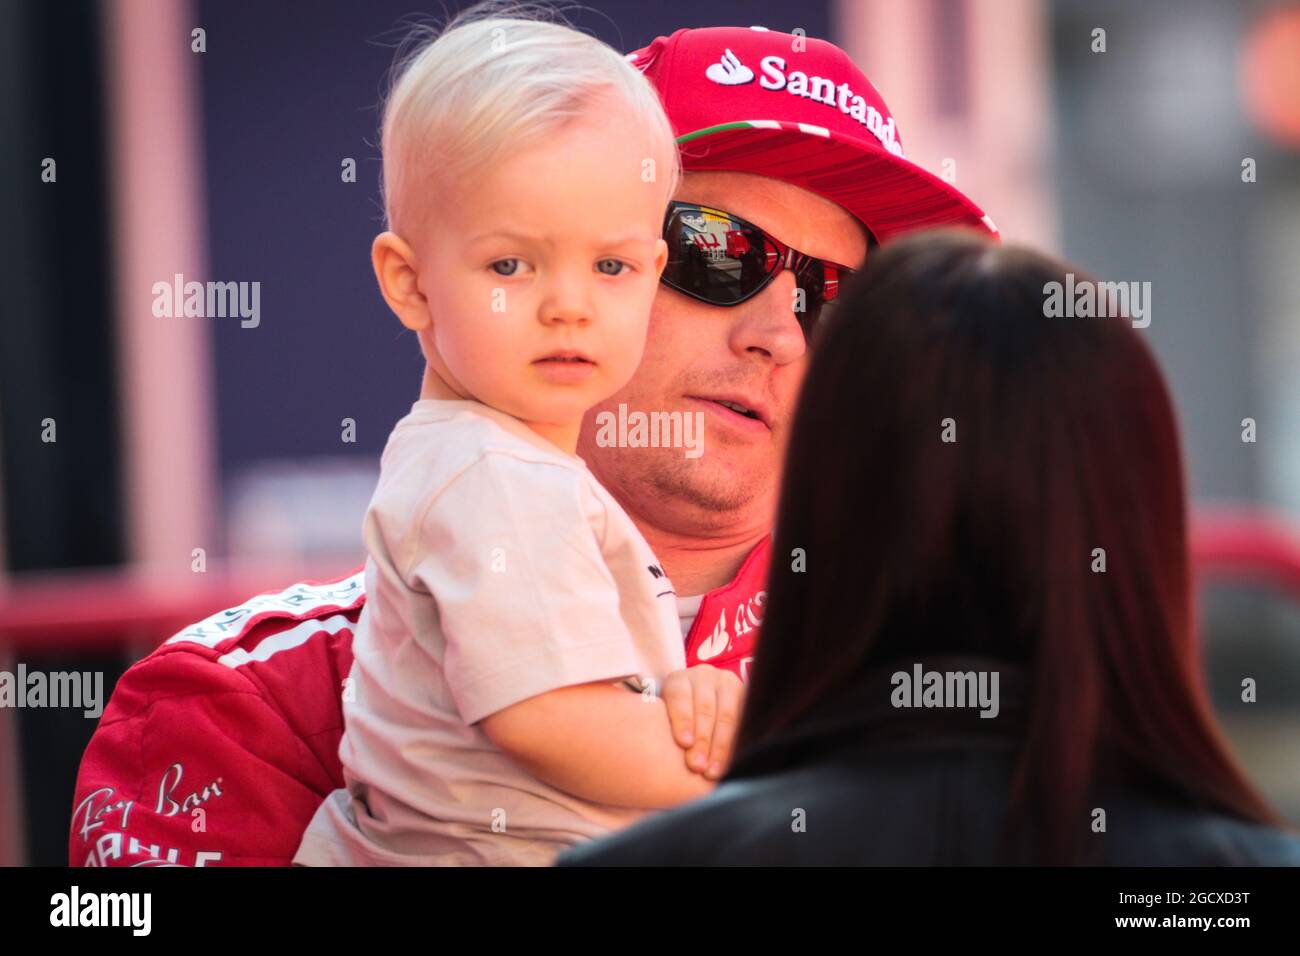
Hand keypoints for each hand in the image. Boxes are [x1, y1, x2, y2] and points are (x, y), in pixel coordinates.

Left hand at [661, 665, 744, 779]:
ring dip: (722, 745)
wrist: (701, 703)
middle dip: (702, 740)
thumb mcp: (664, 717)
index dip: (683, 720)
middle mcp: (704, 677)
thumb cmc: (676, 721)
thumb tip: (660, 757)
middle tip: (697, 766)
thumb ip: (664, 729)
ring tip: (714, 770)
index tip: (684, 743)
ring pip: (728, 714)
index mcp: (679, 680)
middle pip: (705, 708)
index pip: (680, 697)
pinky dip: (739, 742)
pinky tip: (734, 760)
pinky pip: (746, 719)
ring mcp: (728, 684)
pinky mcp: (747, 695)